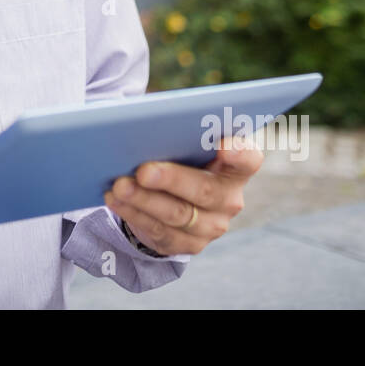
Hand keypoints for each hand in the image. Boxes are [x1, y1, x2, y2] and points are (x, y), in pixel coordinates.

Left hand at [103, 135, 263, 255]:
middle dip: (171, 179)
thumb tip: (146, 122)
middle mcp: (230, 199)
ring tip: (120, 186)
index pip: (248, 159)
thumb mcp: (184, 141)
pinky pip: (160, 231)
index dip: (238, 152)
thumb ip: (178, 130)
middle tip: (143, 170)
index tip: (221, 144)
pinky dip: (134, 214)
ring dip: (144, 199)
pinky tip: (116, 200)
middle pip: (205, 190)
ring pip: (178, 214)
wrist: (172, 195)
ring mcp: (212, 225)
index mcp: (237, 166)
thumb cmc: (180, 155)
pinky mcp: (189, 244)